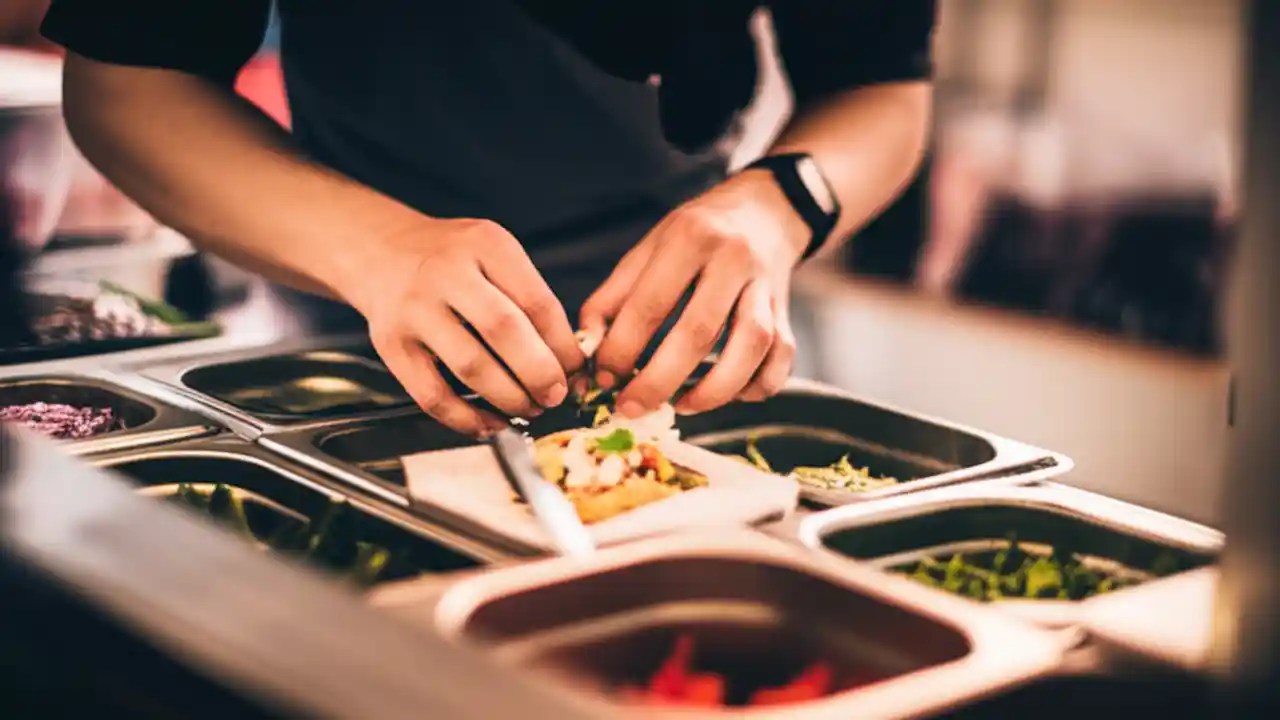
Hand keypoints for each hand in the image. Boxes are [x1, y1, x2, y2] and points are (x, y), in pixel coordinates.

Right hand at [350, 218, 584, 435]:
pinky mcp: (391, 345)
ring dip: (508, 398)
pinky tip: (490, 423)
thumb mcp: (494, 254)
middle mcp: (446, 274)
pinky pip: (433, 395)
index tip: (574, 369)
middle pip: (504, 331)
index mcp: (484, 245)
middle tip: (555, 395)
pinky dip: (466, 418)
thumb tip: (567, 360)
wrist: (381, 251)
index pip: (536, 302)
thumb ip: (528, 298)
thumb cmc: (451, 260)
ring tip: (529, 408)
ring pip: (470, 367)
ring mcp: (414, 310)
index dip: (562, 345)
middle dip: (539, 373)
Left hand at [581, 170, 808, 416]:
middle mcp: (732, 260)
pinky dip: (758, 385)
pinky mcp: (787, 312)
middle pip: (699, 332)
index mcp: (689, 239)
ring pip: (751, 347)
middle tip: (632, 408)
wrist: (764, 209)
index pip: (650, 304)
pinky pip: (782, 357)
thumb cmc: (697, 235)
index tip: (603, 378)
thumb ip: (613, 297)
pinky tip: (730, 395)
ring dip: (715, 390)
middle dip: (659, 381)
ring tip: (682, 407)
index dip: (621, 349)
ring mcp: (766, 286)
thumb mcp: (648, 249)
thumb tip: (588, 349)